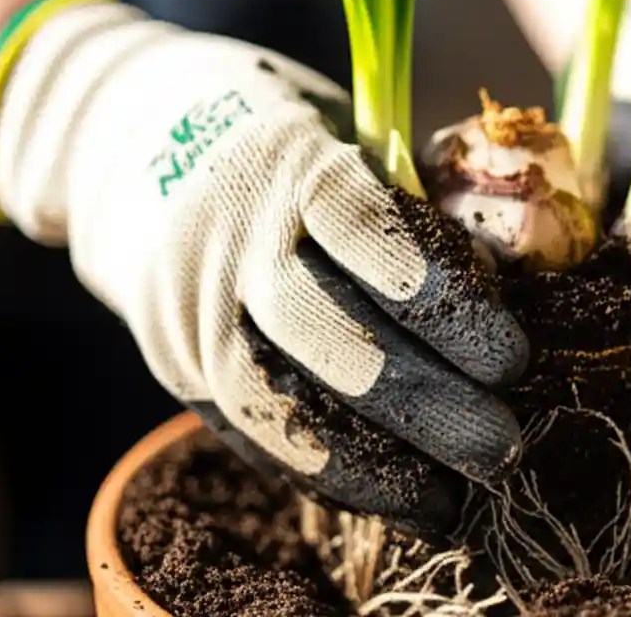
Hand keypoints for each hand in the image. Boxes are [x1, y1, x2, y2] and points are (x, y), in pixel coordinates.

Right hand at [0, 0, 528, 534]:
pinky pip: (246, 431)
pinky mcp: (168, 357)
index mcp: (290, 162)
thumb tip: (507, 281)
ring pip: (280, 404)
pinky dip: (318, 473)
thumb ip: (411, 196)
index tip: (513, 359)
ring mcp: (187, 306)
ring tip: (449, 504)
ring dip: (373, 466)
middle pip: (332, 337)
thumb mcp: (343, 127)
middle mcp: (230, 238)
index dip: (447, 304)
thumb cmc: (271, 130)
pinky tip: (385, 499)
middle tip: (503, 449)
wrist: (117, 133)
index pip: (371, 237)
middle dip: (426, 405)